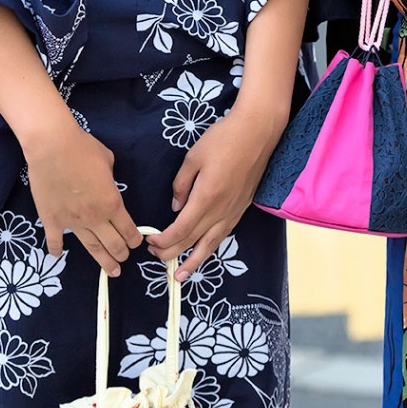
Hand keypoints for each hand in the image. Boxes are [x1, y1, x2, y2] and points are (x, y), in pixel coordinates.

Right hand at [23, 116, 142, 274]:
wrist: (52, 147)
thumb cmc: (83, 148)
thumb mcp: (108, 161)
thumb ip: (110, 179)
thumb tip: (107, 183)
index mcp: (112, 203)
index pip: (128, 229)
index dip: (134, 239)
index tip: (137, 244)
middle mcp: (94, 218)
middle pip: (112, 244)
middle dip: (121, 254)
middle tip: (124, 260)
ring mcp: (71, 222)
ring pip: (91, 248)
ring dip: (102, 261)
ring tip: (110, 272)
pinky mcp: (51, 220)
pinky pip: (55, 240)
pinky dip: (56, 249)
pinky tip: (57, 256)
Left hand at [147, 103, 285, 279]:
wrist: (257, 132)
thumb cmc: (223, 139)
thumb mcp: (194, 157)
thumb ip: (181, 184)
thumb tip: (176, 207)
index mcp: (206, 198)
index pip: (180, 230)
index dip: (163, 240)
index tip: (149, 241)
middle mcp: (221, 211)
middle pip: (193, 241)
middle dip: (171, 252)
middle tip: (155, 257)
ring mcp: (233, 211)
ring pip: (211, 244)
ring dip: (194, 261)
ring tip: (181, 276)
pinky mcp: (242, 208)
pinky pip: (223, 235)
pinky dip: (210, 247)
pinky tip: (204, 251)